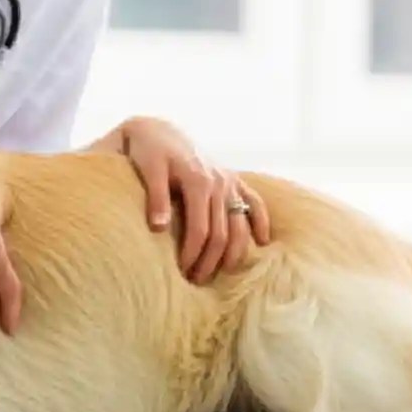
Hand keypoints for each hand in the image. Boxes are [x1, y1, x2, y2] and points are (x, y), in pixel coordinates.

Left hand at [95, 117, 271, 282]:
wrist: (157, 131)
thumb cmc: (148, 152)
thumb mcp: (148, 170)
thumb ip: (156, 197)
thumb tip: (159, 227)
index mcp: (199, 181)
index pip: (201, 230)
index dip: (193, 254)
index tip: (183, 273)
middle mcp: (219, 182)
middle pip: (222, 232)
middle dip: (211, 260)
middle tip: (197, 280)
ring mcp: (228, 181)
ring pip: (241, 224)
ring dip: (234, 251)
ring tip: (222, 273)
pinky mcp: (233, 178)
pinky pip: (254, 201)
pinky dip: (261, 221)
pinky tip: (263, 242)